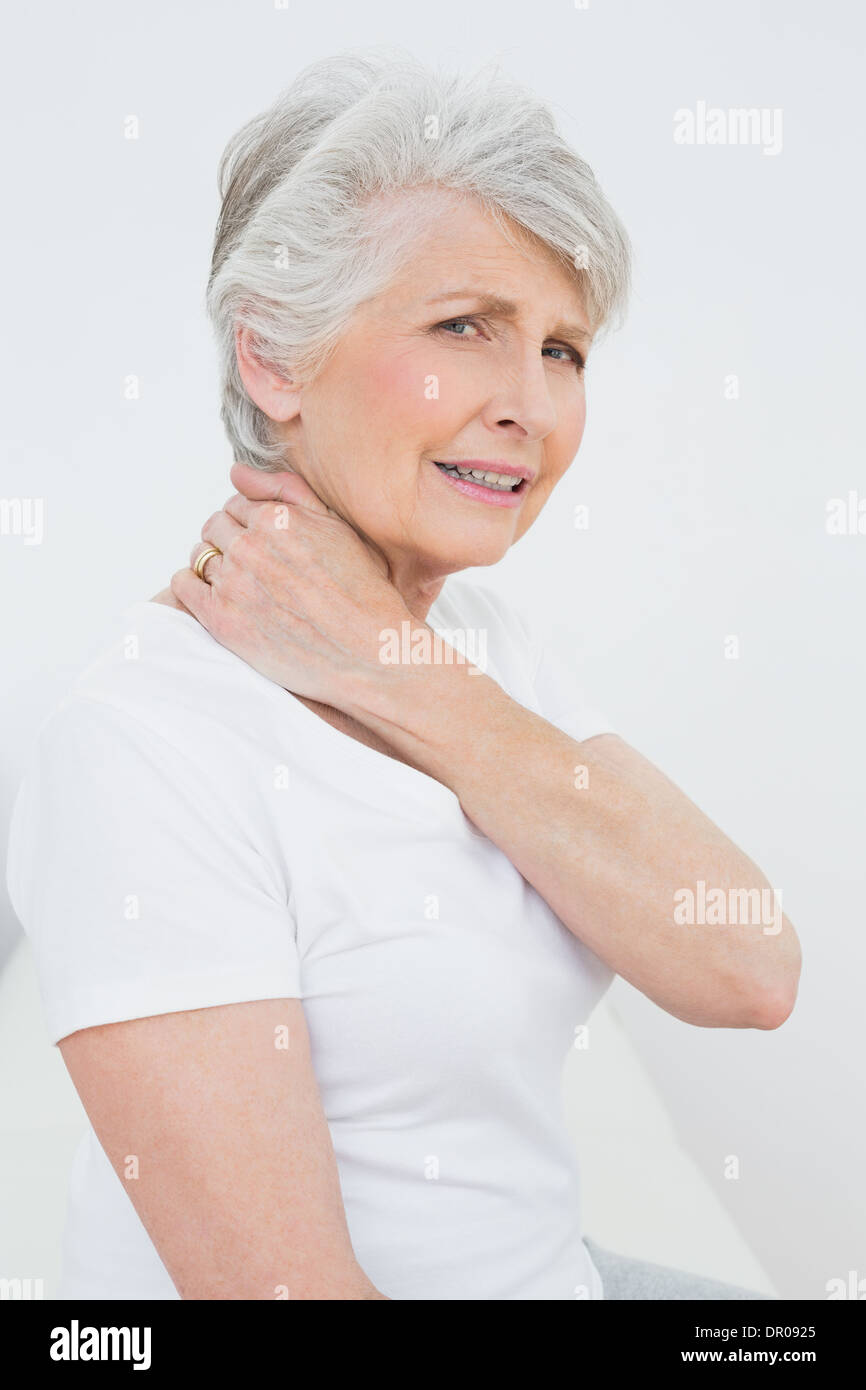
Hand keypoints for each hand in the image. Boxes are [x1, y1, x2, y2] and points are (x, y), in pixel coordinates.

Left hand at [171, 463, 411, 711]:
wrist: (368, 654)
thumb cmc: (361, 591)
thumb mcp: (337, 528)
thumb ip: (287, 492)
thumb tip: (234, 471)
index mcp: (278, 518)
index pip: (237, 504)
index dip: (249, 523)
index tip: (265, 546)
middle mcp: (250, 545)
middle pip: (214, 527)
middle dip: (229, 541)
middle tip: (254, 568)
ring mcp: (233, 582)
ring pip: (200, 555)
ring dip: (214, 566)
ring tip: (242, 587)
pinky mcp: (220, 618)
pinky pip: (183, 586)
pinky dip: (191, 585)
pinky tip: (214, 596)